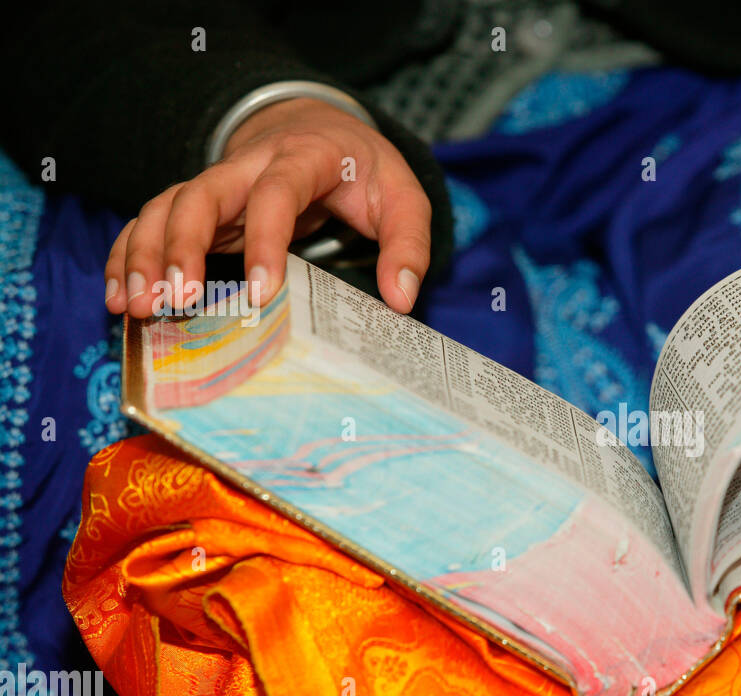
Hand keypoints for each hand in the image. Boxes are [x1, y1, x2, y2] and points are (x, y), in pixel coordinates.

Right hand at [105, 97, 431, 316]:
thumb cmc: (367, 172)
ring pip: (165, 207)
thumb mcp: (404, 199)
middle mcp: (248, 166)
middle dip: (181, 247)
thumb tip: (402, 298)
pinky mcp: (199, 205)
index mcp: (303, 158)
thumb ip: (409, 244)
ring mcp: (217, 184)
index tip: (261, 291)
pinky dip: (128, 255)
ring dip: (142, 255)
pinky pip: (151, 222)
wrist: (325, 130)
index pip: (276, 193)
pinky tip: (118, 297)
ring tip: (134, 307)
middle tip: (175, 301)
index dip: (265, 240)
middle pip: (201, 195)